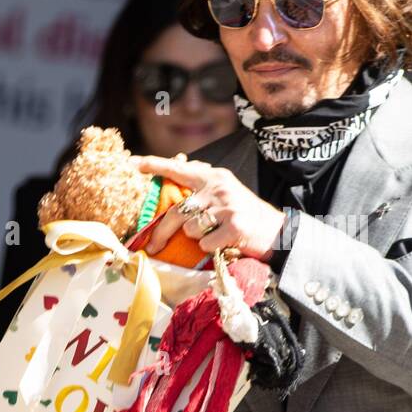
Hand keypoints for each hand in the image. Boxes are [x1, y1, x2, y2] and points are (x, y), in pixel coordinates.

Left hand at [132, 152, 284, 260]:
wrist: (278, 230)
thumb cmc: (246, 213)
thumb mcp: (226, 191)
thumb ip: (203, 184)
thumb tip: (179, 166)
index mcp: (214, 177)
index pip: (179, 169)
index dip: (155, 165)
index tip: (133, 164)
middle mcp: (219, 188)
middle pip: (177, 211)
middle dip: (162, 232)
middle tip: (152, 246)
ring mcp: (227, 207)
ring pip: (190, 229)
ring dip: (196, 238)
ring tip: (212, 235)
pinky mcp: (234, 226)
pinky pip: (205, 243)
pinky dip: (209, 248)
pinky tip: (222, 243)